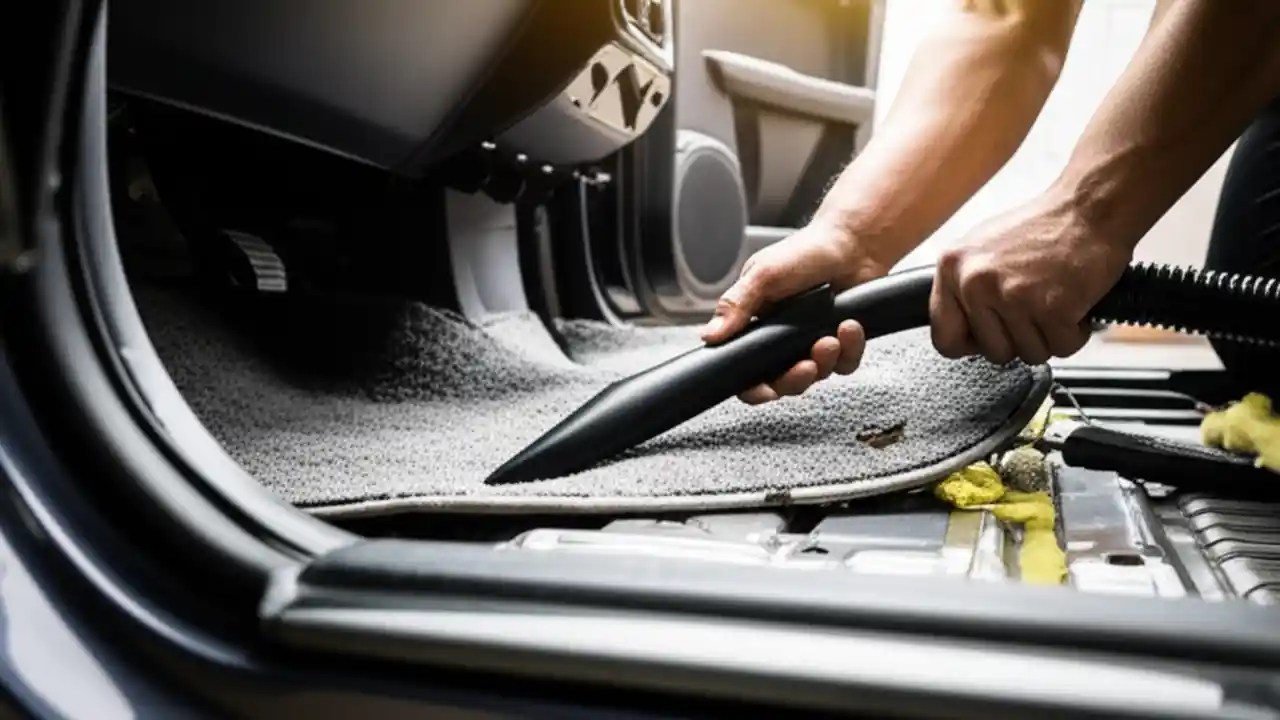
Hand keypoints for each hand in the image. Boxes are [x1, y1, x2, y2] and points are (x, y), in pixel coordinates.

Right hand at [700, 220, 883, 403]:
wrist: (852, 241)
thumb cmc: (805, 252)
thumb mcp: (763, 275)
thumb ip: (736, 306)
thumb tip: (708, 335)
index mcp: (755, 326)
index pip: (745, 370)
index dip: (752, 388)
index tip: (766, 390)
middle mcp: (781, 339)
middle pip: (781, 383)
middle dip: (795, 380)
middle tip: (805, 366)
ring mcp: (810, 342)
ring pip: (815, 376)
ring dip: (825, 361)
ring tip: (830, 338)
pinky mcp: (841, 343)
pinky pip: (845, 364)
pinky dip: (850, 350)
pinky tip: (848, 327)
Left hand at [930, 192, 1130, 364]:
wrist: (1089, 207)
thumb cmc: (1042, 227)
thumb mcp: (982, 249)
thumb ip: (964, 288)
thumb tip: (960, 329)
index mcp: (952, 268)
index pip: (945, 338)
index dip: (974, 343)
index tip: (993, 332)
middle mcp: (975, 283)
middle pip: (993, 352)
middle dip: (1020, 338)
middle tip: (1036, 306)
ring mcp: (1012, 296)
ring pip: (1029, 354)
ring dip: (1049, 335)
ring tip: (1055, 299)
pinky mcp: (1051, 307)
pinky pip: (1062, 348)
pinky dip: (1075, 333)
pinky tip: (1074, 303)